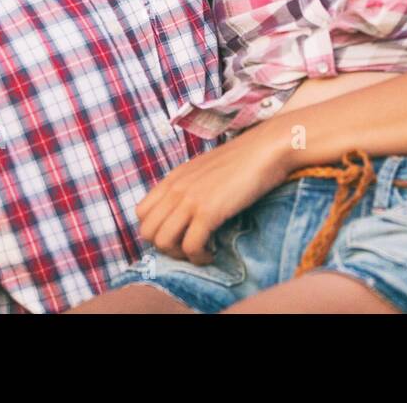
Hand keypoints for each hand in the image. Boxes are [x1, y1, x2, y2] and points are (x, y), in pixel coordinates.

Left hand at [134, 120, 292, 265]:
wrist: (264, 150)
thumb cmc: (241, 160)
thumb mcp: (204, 170)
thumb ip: (188, 186)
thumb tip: (184, 211)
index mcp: (172, 178)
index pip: (141, 213)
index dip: (155, 230)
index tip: (176, 236)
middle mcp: (175, 189)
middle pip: (147, 231)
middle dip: (164, 248)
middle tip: (187, 249)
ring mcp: (190, 200)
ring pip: (163, 242)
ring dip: (179, 256)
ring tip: (199, 252)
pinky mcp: (208, 211)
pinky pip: (191, 246)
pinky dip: (199, 257)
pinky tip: (212, 254)